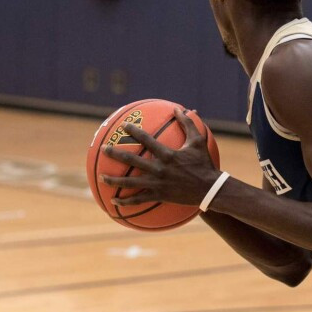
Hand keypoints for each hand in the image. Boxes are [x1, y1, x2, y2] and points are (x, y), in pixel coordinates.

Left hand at [100, 107, 219, 205]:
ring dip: (113, 181)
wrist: (210, 189)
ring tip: (101, 178)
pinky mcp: (158, 196)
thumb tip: (179, 109)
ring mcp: (157, 184)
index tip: (123, 126)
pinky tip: (113, 202)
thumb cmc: (204, 164)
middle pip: (132, 161)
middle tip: (103, 149)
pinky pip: (138, 199)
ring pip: (130, 183)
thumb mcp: (198, 141)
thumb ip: (188, 124)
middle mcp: (159, 169)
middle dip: (115, 154)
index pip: (146, 140)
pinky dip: (125, 201)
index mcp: (167, 154)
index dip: (133, 131)